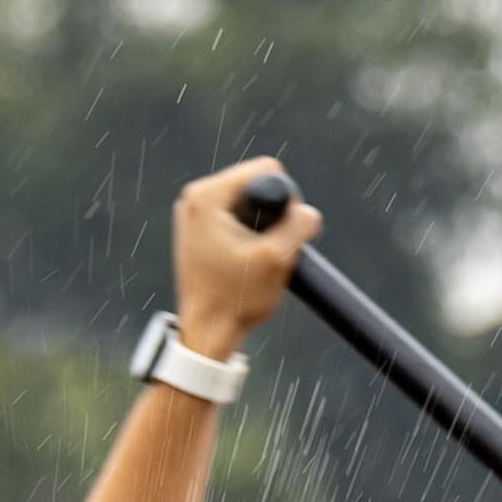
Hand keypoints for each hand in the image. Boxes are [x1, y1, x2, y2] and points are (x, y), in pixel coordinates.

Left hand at [176, 160, 316, 355]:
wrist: (207, 332)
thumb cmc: (236, 299)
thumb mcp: (277, 259)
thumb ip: (298, 226)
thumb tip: (307, 212)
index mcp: (207, 195)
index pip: (268, 170)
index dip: (285, 201)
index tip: (277, 235)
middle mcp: (195, 197)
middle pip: (257, 184)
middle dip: (271, 216)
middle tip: (265, 252)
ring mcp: (194, 212)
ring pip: (250, 203)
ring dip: (262, 228)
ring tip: (254, 260)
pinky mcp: (199, 228)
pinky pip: (238, 217)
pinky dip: (249, 235)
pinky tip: (245, 262)